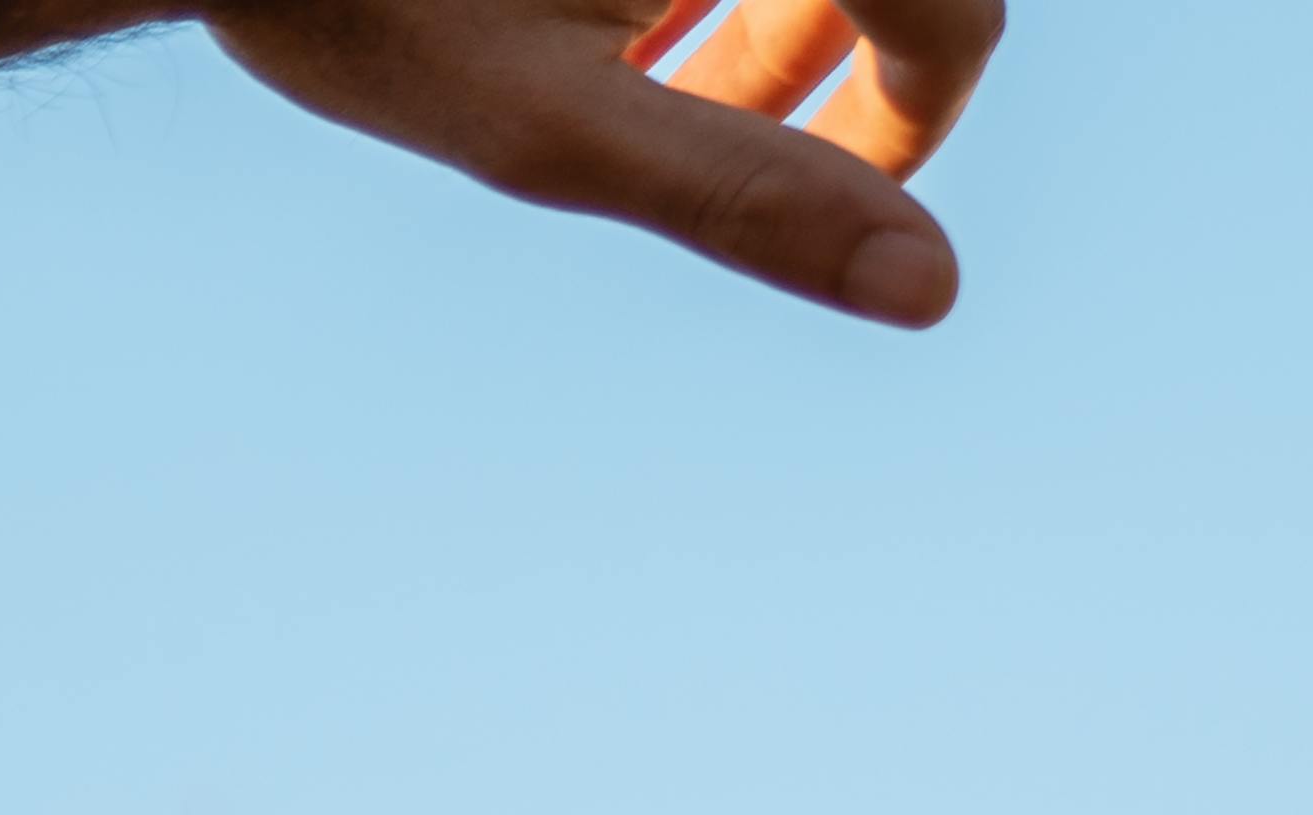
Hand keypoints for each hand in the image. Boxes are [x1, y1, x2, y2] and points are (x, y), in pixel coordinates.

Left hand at [205, 0, 994, 328]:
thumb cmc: (359, 2)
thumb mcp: (550, 126)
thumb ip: (744, 197)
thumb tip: (929, 287)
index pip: (954, 8)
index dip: (917, 121)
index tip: (853, 202)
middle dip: (819, 57)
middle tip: (709, 134)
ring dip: (758, 12)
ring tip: (643, 83)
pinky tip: (609, 17)